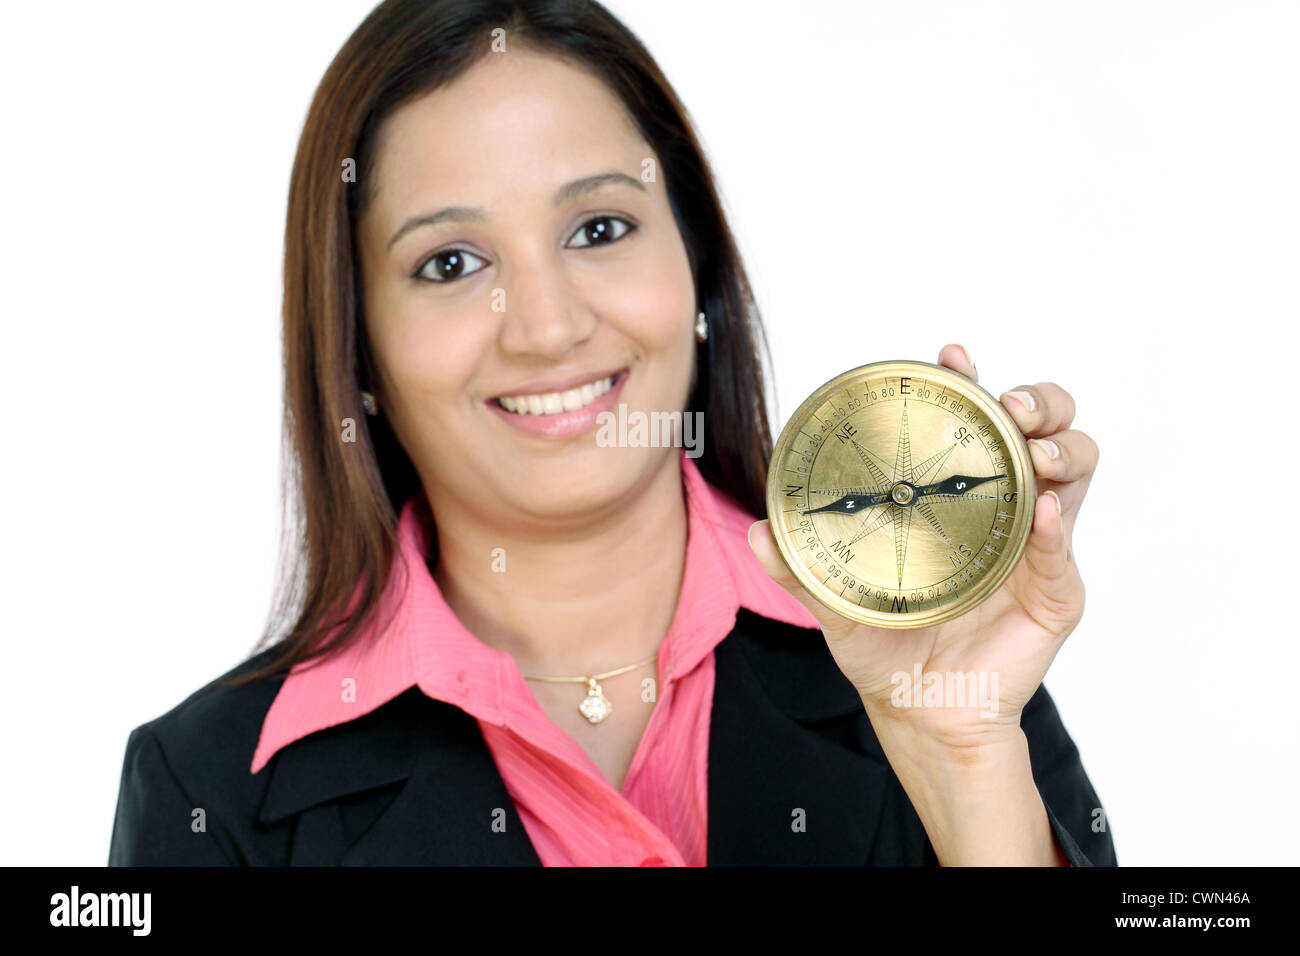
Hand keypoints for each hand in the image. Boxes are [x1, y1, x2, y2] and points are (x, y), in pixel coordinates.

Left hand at [749, 343, 1098, 749]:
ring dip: (1061, 448)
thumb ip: (798, 567)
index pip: (974, 421)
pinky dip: (1057, 526)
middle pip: (1045, 427)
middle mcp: (1003, 506)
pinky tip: (1043, 511)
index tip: (952, 355)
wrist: (920, 710)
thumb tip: (756, 531)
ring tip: (1033, 451)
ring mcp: (1037, 545)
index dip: (970, 380)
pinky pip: (1066, 550)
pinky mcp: (1057, 591)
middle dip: (1037, 400)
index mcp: (957, 494)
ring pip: (1077, 468)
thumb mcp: (836, 602)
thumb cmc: (885, 647)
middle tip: (1009, 404)